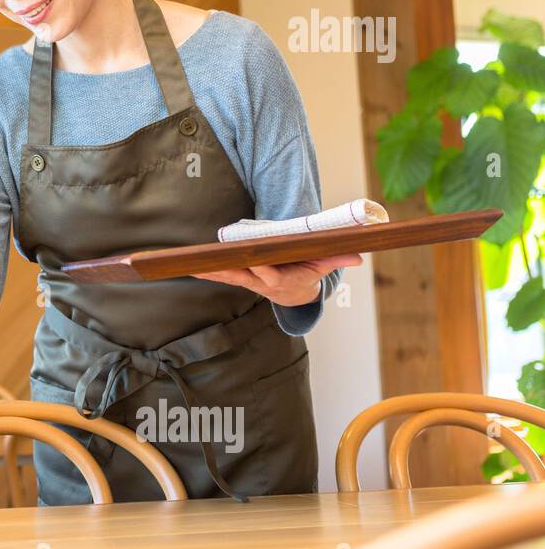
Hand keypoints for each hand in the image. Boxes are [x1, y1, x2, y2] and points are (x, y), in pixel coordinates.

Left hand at [190, 253, 360, 307]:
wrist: (296, 293)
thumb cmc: (309, 273)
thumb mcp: (324, 266)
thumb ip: (337, 258)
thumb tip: (359, 254)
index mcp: (284, 279)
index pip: (273, 275)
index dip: (265, 270)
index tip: (258, 262)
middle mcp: (263, 283)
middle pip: (245, 276)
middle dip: (230, 270)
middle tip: (215, 264)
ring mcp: (249, 281)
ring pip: (229, 276)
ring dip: (212, 272)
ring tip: (193, 267)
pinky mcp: (240, 277)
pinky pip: (222, 275)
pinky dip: (207, 272)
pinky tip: (191, 268)